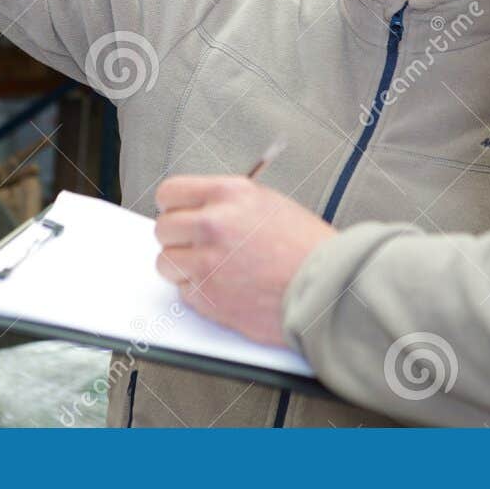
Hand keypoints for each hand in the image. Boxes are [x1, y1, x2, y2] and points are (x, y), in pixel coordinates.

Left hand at [154, 175, 335, 346]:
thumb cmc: (308, 250)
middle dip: (177, 239)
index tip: (177, 215)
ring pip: (165, 263)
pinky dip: (199, 293)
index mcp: (229, 194)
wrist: (326, 288)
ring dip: (184, 268)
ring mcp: (207, 261)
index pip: (170, 192)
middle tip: (196, 246)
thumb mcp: (270, 204)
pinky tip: (226, 287)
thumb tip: (201, 208)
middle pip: (163, 228)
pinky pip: (183, 292)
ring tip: (214, 269)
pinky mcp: (207, 296)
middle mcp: (213, 224)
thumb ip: (229, 203)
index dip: (172, 206)